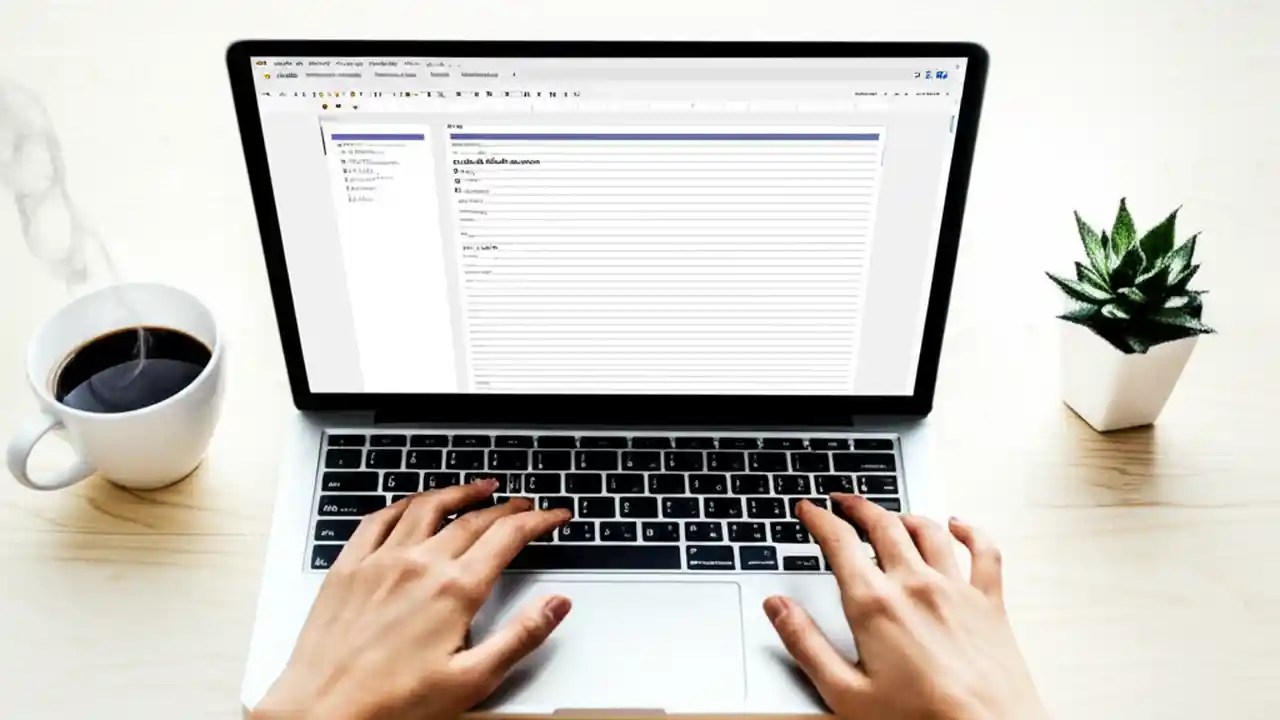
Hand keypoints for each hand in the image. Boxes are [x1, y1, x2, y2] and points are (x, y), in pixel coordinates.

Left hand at [252, 480, 572, 719]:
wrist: (321, 711)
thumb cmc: (392, 706)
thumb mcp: (472, 681)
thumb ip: (521, 637)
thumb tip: (557, 604)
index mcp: (454, 591)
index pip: (508, 537)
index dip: (538, 520)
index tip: (555, 515)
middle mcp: (419, 565)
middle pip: (473, 519)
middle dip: (507, 506)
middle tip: (525, 503)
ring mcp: (380, 561)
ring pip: (427, 507)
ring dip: (459, 492)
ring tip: (479, 487)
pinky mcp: (348, 567)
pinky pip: (378, 519)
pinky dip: (404, 502)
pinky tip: (413, 503)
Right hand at [764, 495, 1047, 719]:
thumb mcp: (845, 693)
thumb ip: (805, 644)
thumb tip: (776, 606)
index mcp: (875, 605)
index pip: (839, 542)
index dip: (818, 519)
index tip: (808, 509)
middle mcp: (915, 585)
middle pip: (882, 525)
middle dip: (857, 506)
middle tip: (842, 501)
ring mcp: (955, 589)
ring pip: (927, 530)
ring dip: (903, 514)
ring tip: (889, 513)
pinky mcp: (989, 602)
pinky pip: (982, 551)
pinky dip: (970, 531)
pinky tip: (959, 524)